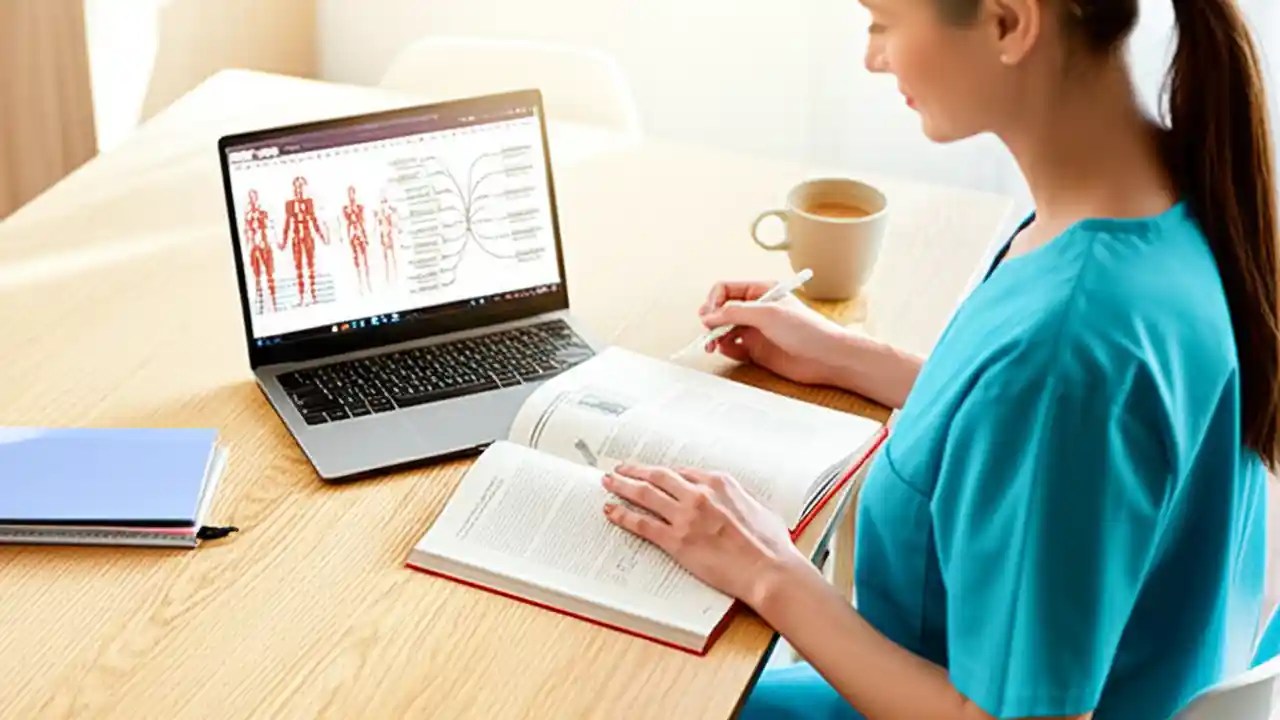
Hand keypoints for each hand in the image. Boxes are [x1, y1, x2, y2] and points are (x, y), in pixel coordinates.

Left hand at [602, 464, 805, 609]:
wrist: (768, 569)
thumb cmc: (771, 545)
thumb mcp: (758, 508)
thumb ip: (740, 500)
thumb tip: (735, 502)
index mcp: (719, 483)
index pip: (682, 472)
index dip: (663, 472)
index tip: (654, 472)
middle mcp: (699, 494)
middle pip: (658, 476)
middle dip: (636, 470)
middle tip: (621, 468)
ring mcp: (685, 516)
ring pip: (645, 494)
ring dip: (623, 486)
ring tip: (609, 482)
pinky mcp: (676, 540)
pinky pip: (642, 524)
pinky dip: (623, 515)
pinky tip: (612, 511)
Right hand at [698, 281, 851, 385]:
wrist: (827, 357)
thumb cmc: (807, 330)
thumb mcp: (768, 314)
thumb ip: (736, 313)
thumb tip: (710, 315)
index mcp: (761, 291)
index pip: (726, 289)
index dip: (713, 301)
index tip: (709, 316)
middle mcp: (756, 310)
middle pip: (722, 310)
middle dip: (711, 320)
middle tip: (707, 333)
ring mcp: (756, 330)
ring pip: (725, 330)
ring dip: (715, 336)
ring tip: (712, 346)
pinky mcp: (758, 350)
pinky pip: (734, 348)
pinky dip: (726, 349)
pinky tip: (727, 351)